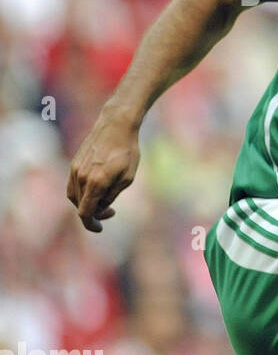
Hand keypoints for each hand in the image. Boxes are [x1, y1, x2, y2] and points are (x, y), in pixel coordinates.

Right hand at [67, 109, 140, 231]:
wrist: (116, 125)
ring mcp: (75, 170)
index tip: (100, 229)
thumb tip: (99, 208)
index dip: (91, 224)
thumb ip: (111, 196)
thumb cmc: (127, 151)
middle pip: (80, 206)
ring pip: (74, 196)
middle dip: (94, 213)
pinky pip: (73, 185)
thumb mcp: (127, 178)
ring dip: (87, 203)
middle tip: (111, 211)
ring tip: (105, 200)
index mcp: (96, 183)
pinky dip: (82, 193)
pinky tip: (96, 189)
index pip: (85, 212)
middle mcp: (81, 177)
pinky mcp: (74, 163)